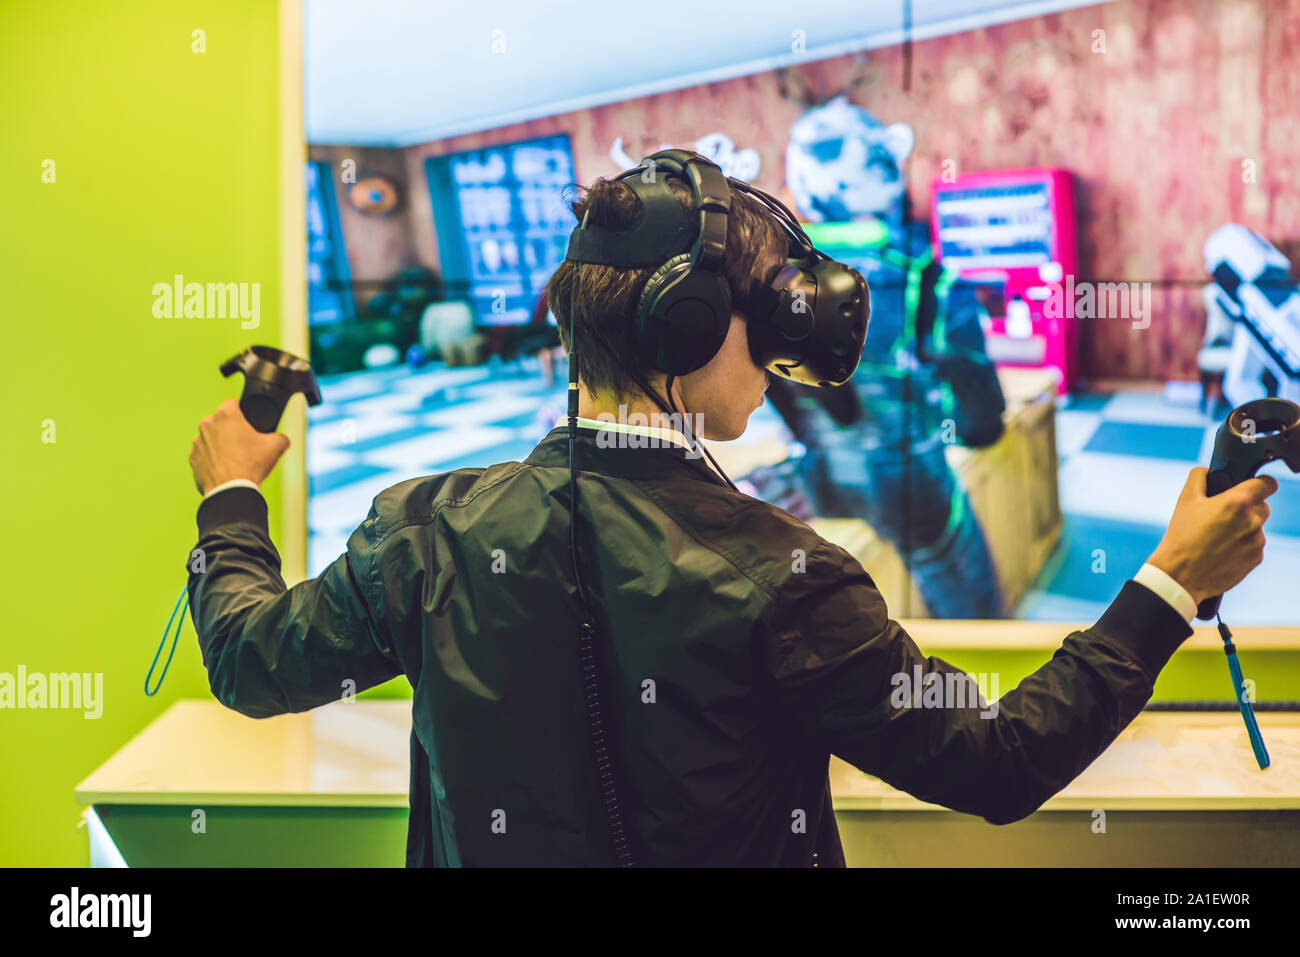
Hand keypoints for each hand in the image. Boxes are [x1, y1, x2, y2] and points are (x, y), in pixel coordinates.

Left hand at [189, 398, 290, 495]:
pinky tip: (225, 469)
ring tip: (235, 459)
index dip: (242, 411)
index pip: (233, 403)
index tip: (247, 422)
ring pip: (211, 438)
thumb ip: (280, 437)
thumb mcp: (276, 446)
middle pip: (221, 421)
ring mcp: (197, 443)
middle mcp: (207, 425)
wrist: (231, 490)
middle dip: (231, 430)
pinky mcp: (193, 460)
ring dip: (220, 445)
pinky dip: (212, 460)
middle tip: (244, 444)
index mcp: (226, 415)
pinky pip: (204, 456)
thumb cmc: (250, 465)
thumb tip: (282, 439)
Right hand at [1147, 467, 1277, 605]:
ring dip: (1243, 528)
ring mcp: (1256, 542)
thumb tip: (1206, 471)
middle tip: (1223, 515)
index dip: (1261, 482)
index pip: (1268, 484)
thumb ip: (1199, 477)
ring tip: (1217, 537)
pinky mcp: (1256, 559)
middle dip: (1247, 507)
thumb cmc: (1181, 536)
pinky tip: (1221, 551)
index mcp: (1238, 502)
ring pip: (1256, 527)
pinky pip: (1254, 546)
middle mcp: (1252, 521)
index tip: (1254, 486)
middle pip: (1262, 506)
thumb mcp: (1184, 500)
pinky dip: (1242, 547)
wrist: (1181, 574)